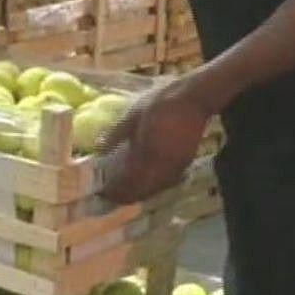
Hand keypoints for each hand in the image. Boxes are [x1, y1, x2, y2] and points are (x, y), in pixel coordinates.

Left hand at [97, 76, 213, 204]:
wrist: (194, 98)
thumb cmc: (161, 103)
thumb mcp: (133, 115)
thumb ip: (116, 134)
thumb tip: (100, 148)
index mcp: (147, 157)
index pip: (128, 185)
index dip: (114, 191)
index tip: (102, 192)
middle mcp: (162, 169)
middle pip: (141, 193)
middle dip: (126, 195)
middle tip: (111, 192)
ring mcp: (176, 168)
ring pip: (155, 190)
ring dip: (139, 192)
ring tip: (125, 186)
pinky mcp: (185, 164)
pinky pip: (165, 183)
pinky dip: (152, 185)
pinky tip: (145, 178)